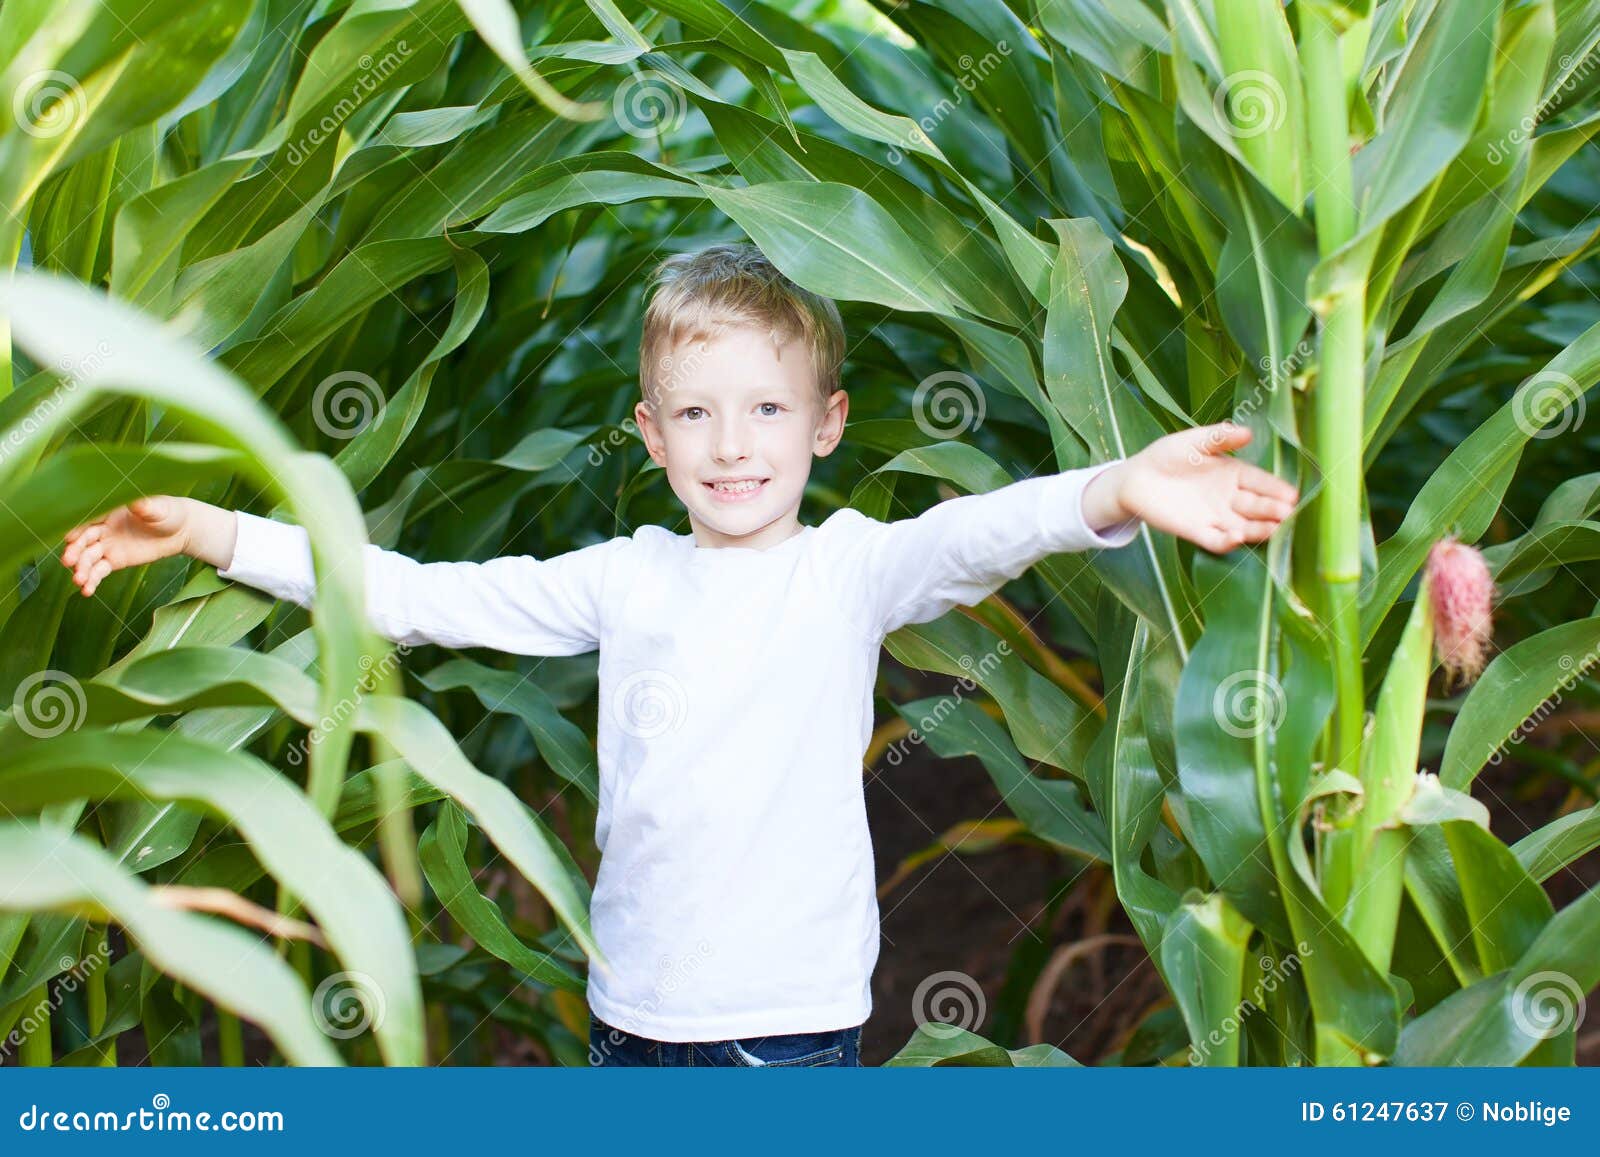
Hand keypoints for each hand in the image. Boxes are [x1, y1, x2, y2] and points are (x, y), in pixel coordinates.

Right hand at [61, 496, 190, 596]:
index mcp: (108, 510)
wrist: (180, 531)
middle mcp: (103, 528)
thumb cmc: (167, 512)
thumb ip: (145, 507)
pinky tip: (87, 591)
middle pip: (83, 540)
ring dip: (81, 569)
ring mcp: (107, 545)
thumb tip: (136, 502)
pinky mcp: (114, 561)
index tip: (69, 537)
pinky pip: (99, 571)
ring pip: (89, 558)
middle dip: (75, 550)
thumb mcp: (158, 508)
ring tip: (79, 581)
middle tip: (68, 561)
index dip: (78, 528)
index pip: (88, 519)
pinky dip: (92, 580)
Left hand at [1107, 422, 1299, 553]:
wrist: (1135, 478)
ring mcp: (1215, 517)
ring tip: (1275, 529)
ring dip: (1259, 529)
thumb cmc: (1166, 456)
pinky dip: (1228, 541)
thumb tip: (1247, 432)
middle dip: (1274, 510)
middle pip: (1257, 506)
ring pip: (1243, 526)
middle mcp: (1230, 498)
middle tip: (1290, 513)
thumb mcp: (1193, 441)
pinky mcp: (1197, 532)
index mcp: (1233, 474)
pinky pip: (1216, 540)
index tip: (1292, 494)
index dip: (1276, 488)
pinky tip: (1238, 537)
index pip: (1260, 482)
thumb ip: (1218, 437)